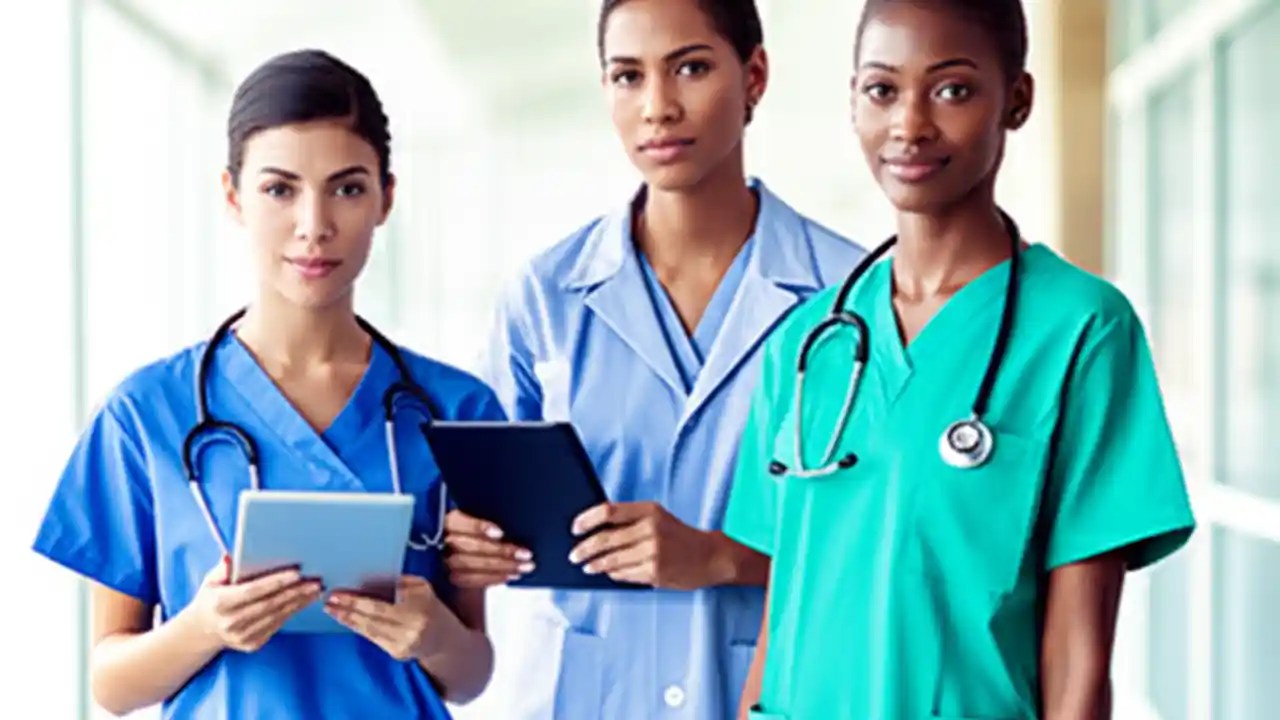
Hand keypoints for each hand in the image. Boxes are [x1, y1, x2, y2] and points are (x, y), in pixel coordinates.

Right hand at [186, 560, 321, 652]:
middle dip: (295, 592)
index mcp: (220, 604)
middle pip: (269, 605)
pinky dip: (293, 612)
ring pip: (277, 616)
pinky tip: (305, 601)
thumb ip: (222, 569)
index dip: (276, 582)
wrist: (203, 631)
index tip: (296, 573)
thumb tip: (232, 556)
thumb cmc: (211, 599)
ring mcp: (242, 636)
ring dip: (299, 602)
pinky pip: (277, 625)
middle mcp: (231, 623)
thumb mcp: (210, 581)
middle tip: (315, 581)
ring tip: (316, 589)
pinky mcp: (252, 644)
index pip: (253, 591)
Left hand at [325, 576, 450, 660]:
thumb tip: (372, 577)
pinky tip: (346, 620)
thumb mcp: (423, 588)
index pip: (380, 606)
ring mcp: (402, 644)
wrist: (446, 640)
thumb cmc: (432, 608)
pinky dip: (358, 628)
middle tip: (327, 601)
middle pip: (371, 619)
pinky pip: (373, 638)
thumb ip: (403, 582)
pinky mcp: (396, 654)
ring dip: (347, 620)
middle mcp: (409, 630)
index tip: (338, 593)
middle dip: (346, 610)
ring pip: (369, 630)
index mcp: (418, 610)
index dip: (356, 601)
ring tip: (331, 610)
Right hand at [443, 510, 534, 588]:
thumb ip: (487, 515)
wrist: (462, 546)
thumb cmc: (477, 525)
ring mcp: (443, 559)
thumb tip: (514, 521)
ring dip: (499, 567)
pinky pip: (469, 580)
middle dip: (498, 552)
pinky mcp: (450, 576)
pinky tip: (510, 576)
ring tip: (522, 567)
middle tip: (525, 554)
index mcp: (447, 518)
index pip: (457, 522)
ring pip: (468, 565)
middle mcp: (441, 539)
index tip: (500, 533)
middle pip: (467, 547)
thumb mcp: (479, 515)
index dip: (477, 527)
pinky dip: (492, 578)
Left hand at [568, 502, 726, 589]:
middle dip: (584, 548)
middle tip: (573, 555)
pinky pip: (624, 574)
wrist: (711, 556)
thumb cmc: (680, 536)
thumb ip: (630, 520)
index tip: (574, 528)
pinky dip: (613, 574)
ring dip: (595, 565)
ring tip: (587, 566)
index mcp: (649, 510)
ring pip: (612, 560)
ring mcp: (652, 553)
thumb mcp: (658, 517)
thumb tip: (594, 529)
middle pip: (605, 538)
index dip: (586, 520)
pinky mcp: (654, 573)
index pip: (608, 511)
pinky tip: (608, 573)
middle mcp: (650, 529)